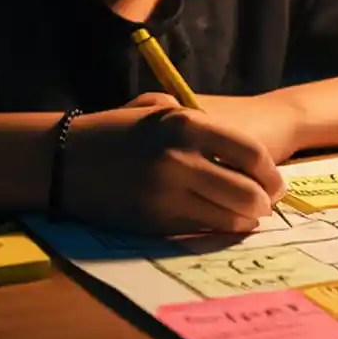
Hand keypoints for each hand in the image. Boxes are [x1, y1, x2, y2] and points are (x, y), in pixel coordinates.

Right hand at [62, 93, 284, 233]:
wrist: (62, 159)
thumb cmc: (115, 130)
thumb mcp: (158, 109)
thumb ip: (198, 120)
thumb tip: (239, 147)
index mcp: (185, 125)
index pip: (250, 153)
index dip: (271, 173)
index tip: (275, 181)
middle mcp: (180, 160)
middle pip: (247, 191)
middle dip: (264, 201)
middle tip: (267, 203)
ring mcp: (166, 194)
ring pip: (228, 216)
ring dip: (244, 219)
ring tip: (248, 215)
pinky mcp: (153, 221)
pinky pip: (200, 229)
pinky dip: (217, 228)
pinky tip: (220, 221)